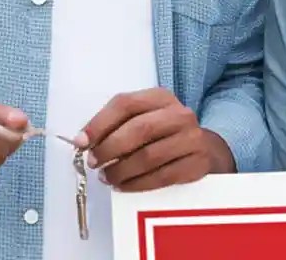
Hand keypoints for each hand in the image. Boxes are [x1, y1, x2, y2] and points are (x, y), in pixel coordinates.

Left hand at [76, 88, 231, 191]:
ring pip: (149, 156)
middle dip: (109, 148)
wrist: (204, 150)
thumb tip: (83, 141)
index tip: (81, 142)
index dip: (100, 123)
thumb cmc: (164, 134)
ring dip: (121, 170)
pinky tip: (124, 186)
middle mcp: (179, 114)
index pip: (125, 103)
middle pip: (138, 129)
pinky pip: (162, 176)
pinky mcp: (197, 164)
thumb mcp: (145, 119)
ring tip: (107, 177)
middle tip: (94, 162)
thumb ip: (116, 125)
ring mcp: (192, 139)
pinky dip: (138, 184)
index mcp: (161, 97)